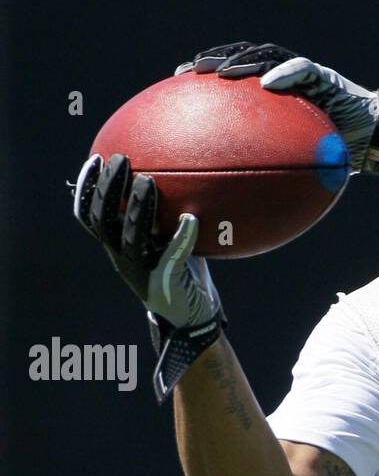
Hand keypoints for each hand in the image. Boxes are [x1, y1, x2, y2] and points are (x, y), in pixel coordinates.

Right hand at [74, 153, 222, 330]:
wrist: (194, 316)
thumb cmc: (184, 273)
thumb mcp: (172, 242)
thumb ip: (169, 217)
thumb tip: (183, 177)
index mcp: (118, 246)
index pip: (93, 216)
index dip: (88, 189)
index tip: (96, 158)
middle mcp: (123, 258)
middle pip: (104, 220)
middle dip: (108, 188)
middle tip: (121, 160)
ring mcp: (140, 271)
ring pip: (131, 235)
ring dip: (138, 207)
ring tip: (148, 181)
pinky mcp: (165, 282)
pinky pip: (172, 255)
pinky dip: (182, 236)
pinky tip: (191, 219)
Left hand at [175, 41, 378, 171]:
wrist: (374, 142)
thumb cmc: (333, 157)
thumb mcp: (295, 163)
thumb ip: (269, 169)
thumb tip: (233, 199)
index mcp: (273, 95)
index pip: (234, 79)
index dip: (205, 79)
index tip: (177, 88)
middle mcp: (285, 78)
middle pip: (242, 59)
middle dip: (214, 61)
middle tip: (188, 73)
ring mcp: (304, 75)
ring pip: (266, 55)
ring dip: (242, 61)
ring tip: (221, 73)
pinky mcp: (326, 77)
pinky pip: (302, 70)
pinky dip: (284, 74)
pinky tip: (265, 84)